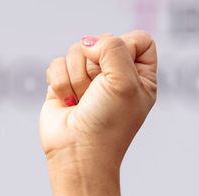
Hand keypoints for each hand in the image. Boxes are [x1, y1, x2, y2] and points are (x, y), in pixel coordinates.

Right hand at [40, 32, 157, 175]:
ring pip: (77, 50)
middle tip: (97, 93)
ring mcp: (88, 79)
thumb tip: (88, 43)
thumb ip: (113, 47)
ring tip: (82, 101)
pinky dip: (60, 83)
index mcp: (140, 77)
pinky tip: (68, 102)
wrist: (77, 152)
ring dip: (77, 78)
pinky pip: (58, 63)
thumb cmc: (107, 123)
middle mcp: (115, 76)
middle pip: (103, 40)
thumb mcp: (125, 81)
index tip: (120, 71)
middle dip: (96, 66)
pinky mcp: (64, 84)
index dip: (126, 46)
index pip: (139, 40)